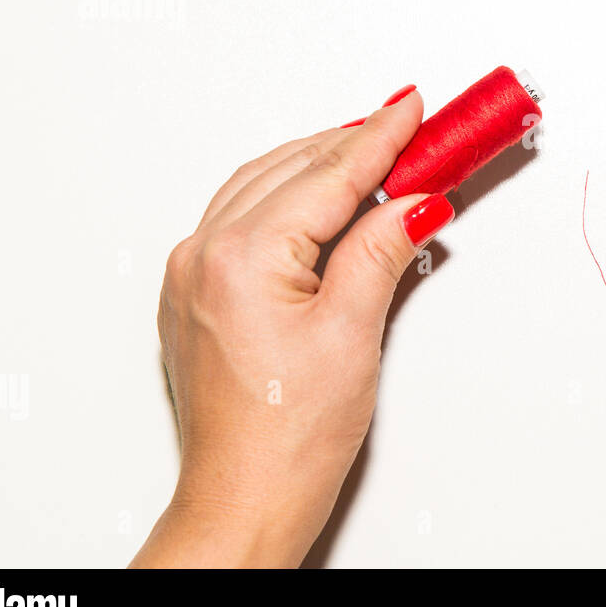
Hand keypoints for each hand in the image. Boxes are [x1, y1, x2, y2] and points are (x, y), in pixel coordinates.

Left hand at [131, 87, 453, 566]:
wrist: (243, 499)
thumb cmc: (286, 439)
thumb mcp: (352, 333)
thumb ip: (381, 251)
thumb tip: (414, 201)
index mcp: (241, 258)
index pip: (329, 176)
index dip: (382, 137)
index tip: (414, 108)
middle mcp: (203, 255)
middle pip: (293, 169)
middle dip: (355, 142)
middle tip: (410, 127)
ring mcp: (191, 273)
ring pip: (263, 185)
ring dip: (319, 163)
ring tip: (374, 152)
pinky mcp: (194, 292)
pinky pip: (241, 213)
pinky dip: (287, 194)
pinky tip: (321, 197)